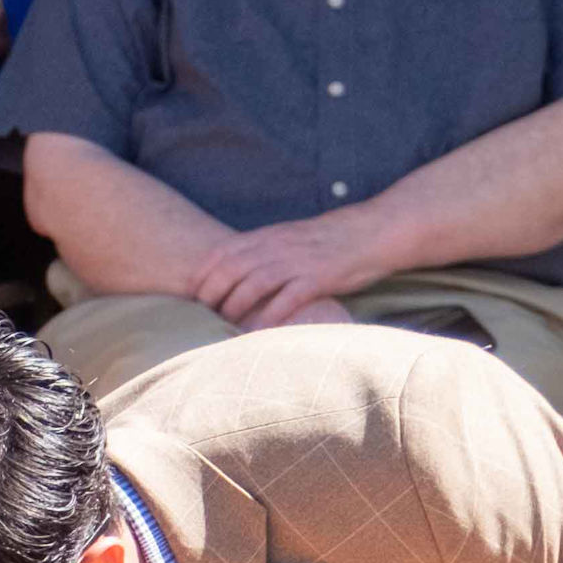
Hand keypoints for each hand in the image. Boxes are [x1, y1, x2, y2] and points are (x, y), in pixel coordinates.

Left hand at [184, 212, 374, 329]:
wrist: (371, 232)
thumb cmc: (332, 239)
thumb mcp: (293, 237)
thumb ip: (269, 249)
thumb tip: (245, 269)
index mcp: (270, 236)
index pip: (225, 251)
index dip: (204, 272)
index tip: (192, 292)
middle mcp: (278, 246)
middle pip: (233, 268)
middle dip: (213, 292)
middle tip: (203, 313)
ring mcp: (297, 262)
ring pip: (254, 283)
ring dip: (236, 305)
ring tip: (225, 322)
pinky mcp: (317, 278)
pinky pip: (288, 299)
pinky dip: (271, 315)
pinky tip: (261, 331)